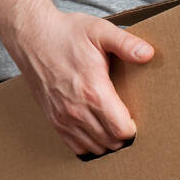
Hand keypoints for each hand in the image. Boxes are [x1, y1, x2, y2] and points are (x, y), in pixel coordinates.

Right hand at [8, 7, 154, 156]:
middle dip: (123, 135)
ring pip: (95, 148)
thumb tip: (148, 54)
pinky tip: (96, 130)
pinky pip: (77, 147)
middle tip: (126, 121)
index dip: (133, 128)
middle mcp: (77, 110)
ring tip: (112, 126)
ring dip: (108, 141)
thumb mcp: (100, 31)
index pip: (121, 130)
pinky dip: (89, 144)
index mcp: (93, 91)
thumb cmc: (66, 33)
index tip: (135, 117)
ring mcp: (63, 118)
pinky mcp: (54, 121)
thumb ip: (126, 43)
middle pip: (111, 143)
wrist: (31, 37)